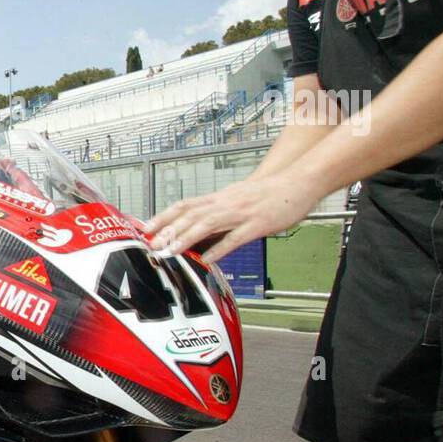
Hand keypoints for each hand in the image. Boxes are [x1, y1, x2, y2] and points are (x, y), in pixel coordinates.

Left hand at [143, 170, 322, 264]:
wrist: (296, 183)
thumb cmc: (266, 194)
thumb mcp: (236, 200)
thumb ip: (217, 214)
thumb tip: (196, 231)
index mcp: (219, 198)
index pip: (184, 205)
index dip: (163, 216)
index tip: (146, 228)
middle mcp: (225, 203)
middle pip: (191, 215)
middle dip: (169, 230)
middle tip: (152, 244)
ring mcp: (241, 213)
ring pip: (207, 224)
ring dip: (186, 238)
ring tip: (171, 251)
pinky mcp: (257, 224)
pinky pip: (235, 238)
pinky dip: (219, 248)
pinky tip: (207, 259)